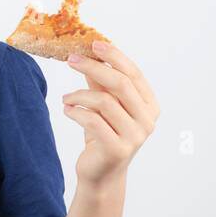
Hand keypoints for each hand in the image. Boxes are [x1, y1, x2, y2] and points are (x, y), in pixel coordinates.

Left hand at [61, 41, 159, 186]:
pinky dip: (76, 112)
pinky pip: (93, 121)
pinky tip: (67, 110)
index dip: (114, 56)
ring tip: (66, 98)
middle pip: (121, 84)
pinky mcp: (117, 149)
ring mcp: (135, 136)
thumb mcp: (103, 105)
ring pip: (105, 102)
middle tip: (71, 59)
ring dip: (79, 95)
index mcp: (149, 105)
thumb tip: (89, 52)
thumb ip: (100, 81)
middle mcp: (147, 120)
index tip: (93, 43)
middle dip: (93, 67)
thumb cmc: (102, 135)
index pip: (134, 74)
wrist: (100, 173)